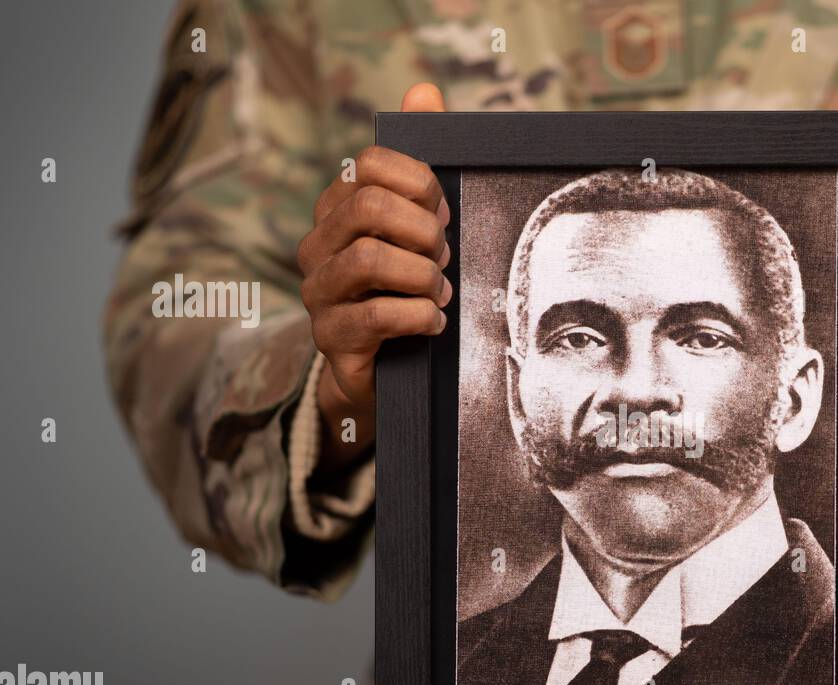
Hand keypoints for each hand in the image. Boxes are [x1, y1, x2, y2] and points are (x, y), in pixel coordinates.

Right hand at [296, 82, 452, 473]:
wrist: (389, 369)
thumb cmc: (408, 289)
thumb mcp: (421, 227)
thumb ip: (420, 161)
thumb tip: (424, 90)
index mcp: (339, 208)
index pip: (369, 164)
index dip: (418, 184)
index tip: (444, 214)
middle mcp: (318, 245)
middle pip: (368, 206)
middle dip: (422, 229)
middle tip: (445, 255)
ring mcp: (318, 292)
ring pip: (370, 259)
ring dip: (422, 275)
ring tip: (441, 292)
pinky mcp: (331, 338)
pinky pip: (375, 316)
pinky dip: (416, 315)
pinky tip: (433, 322)